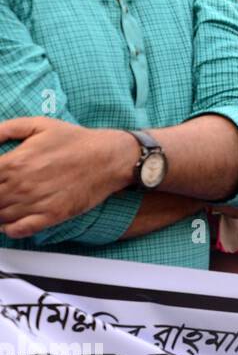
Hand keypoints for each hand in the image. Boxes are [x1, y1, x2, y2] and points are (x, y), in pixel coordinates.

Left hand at [0, 119, 134, 237]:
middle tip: (2, 191)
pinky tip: (9, 223)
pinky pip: (20, 229)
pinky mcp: (52, 215)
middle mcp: (21, 185)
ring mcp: (36, 202)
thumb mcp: (39, 124)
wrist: (110, 158)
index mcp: (14, 162)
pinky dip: (9, 230)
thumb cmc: (76, 141)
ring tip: (5, 204)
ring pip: (0, 216)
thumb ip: (6, 129)